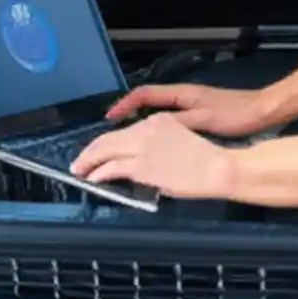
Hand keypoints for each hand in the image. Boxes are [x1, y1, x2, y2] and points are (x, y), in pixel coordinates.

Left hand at [70, 113, 235, 198]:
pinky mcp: (141, 165)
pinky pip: (112, 168)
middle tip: (79, 162)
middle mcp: (145, 128)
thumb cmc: (207, 160)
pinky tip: (93, 178)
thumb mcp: (178, 139)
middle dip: (90, 151)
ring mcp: (141, 146)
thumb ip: (156, 147)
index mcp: (156, 120)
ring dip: (89, 162)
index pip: (123, 131)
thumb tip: (141, 164)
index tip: (98, 151)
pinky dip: (98, 173)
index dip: (106, 142)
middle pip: (107, 138)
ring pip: (105, 151)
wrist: (218, 167)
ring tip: (80, 170)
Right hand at [106, 84, 270, 137]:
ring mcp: (190, 104)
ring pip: (157, 111)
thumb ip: (178, 123)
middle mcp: (182, 96)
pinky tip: (155, 142)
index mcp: (180, 93)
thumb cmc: (235, 114)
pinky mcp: (197, 114)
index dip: (125, 104)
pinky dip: (156, 128)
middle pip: (146, 101)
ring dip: (141, 121)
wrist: (262, 112)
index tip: (110, 117)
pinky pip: (168, 119)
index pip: (144, 94)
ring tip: (128, 138)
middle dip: (127, 113)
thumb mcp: (204, 120)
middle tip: (114, 131)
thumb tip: (150, 129)